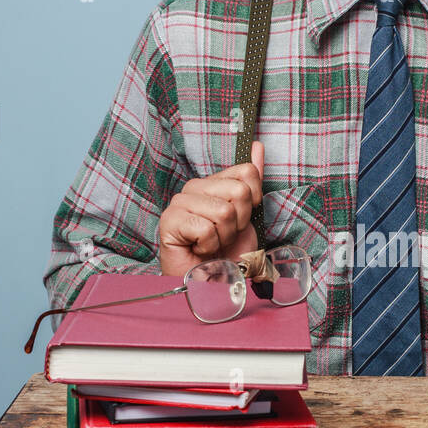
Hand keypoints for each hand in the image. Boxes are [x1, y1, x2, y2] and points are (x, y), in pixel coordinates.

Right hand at [157, 140, 263, 277]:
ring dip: (224, 236)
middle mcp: (194, 188)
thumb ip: (252, 182)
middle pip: (239, 191)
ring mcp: (179, 202)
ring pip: (224, 211)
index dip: (253, 202)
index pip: (247, 172)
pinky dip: (210, 246)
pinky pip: (206, 228)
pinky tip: (200, 249)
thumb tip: (257, 146)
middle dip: (239, 222)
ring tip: (213, 244)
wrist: (210, 281)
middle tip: (225, 235)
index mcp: (213, 183)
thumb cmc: (226, 252)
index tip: (242, 220)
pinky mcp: (170, 221)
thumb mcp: (248, 216)